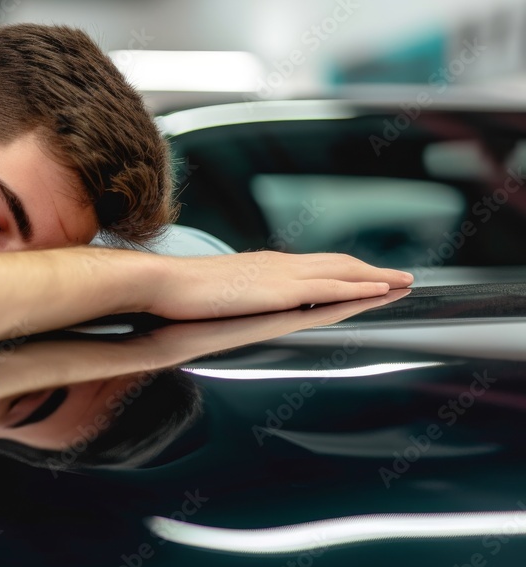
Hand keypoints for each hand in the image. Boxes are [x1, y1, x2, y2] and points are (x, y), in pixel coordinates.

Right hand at [148, 251, 412, 319]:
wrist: (163, 283)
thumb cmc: (179, 292)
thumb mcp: (216, 292)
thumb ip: (237, 293)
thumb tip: (241, 302)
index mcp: (265, 267)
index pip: (316, 265)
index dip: (346, 269)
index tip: (368, 274)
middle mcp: (279, 265)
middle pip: (337, 264)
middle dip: (372, 270)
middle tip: (402, 277)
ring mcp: (281, 277)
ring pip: (342, 272)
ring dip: (376, 277)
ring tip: (402, 283)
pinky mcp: (279, 292)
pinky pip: (330, 289)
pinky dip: (359, 287)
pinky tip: (378, 291)